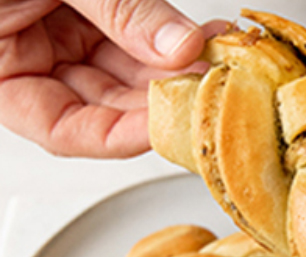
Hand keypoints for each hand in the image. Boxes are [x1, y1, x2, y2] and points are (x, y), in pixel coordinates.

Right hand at [0, 0, 209, 157]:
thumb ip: (119, 9)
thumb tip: (182, 47)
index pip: (65, 131)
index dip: (119, 135)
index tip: (168, 124)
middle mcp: (30, 60)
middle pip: (106, 106)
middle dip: (161, 97)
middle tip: (209, 84)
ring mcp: (60, 37)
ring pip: (128, 75)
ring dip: (173, 70)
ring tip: (215, 55)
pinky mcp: (86, 13)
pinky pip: (133, 39)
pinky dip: (168, 40)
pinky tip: (201, 37)